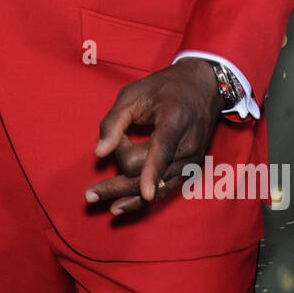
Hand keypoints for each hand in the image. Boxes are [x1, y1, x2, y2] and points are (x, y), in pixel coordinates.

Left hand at [86, 58, 220, 216]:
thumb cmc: (165, 87)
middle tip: (89, 195)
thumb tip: (99, 154)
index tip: (146, 193)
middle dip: (117, 181)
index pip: (162, 152)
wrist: (204, 87)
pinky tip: (121, 205)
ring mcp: (191, 161)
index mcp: (175, 121)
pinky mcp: (190, 169)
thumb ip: (114, 122)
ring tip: (97, 200)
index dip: (153, 173)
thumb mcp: (133, 94)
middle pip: (147, 174)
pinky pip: (164, 190)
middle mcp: (187, 146)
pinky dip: (142, 197)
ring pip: (155, 188)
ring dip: (125, 193)